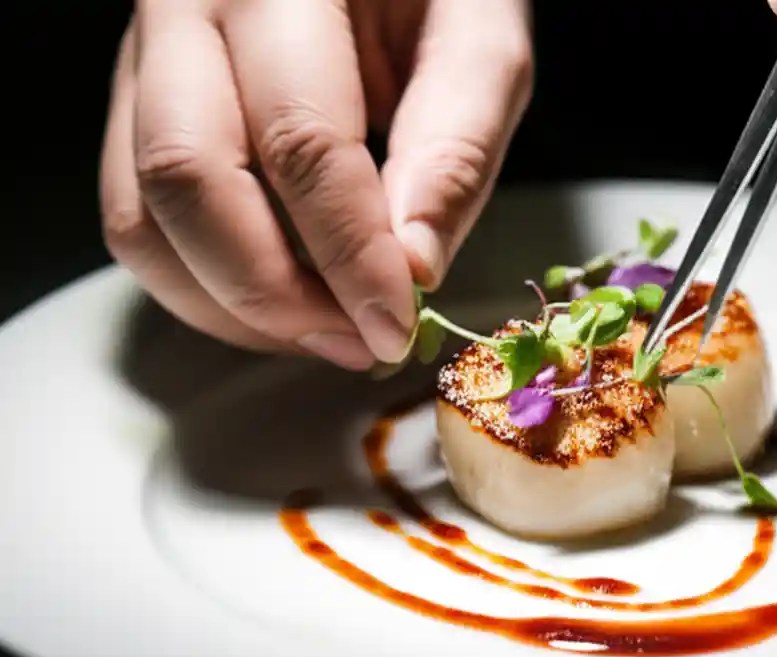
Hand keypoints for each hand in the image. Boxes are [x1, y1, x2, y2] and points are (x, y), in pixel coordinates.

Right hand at [100, 0, 532, 369]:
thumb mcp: (480, 39)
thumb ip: (457, 143)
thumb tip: (415, 267)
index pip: (298, 138)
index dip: (347, 252)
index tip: (395, 327)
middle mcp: (185, 8)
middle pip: (189, 178)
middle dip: (275, 292)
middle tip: (361, 343)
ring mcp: (144, 56)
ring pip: (142, 212)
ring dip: (232, 305)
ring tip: (330, 332)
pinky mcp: (136, 102)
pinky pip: (136, 216)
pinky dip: (204, 285)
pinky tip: (285, 302)